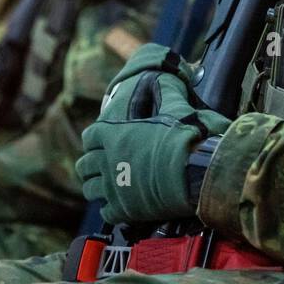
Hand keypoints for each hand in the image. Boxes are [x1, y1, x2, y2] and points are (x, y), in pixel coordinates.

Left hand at [77, 44, 228, 223]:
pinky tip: (123, 206)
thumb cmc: (188, 136)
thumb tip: (180, 70)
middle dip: (93, 165)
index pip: (90, 137)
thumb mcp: (178, 104)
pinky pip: (106, 213)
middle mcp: (108, 160)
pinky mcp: (124, 210)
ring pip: (91, 190)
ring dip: (99, 187)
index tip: (103, 143)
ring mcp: (114, 187)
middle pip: (84, 165)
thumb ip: (169, 89)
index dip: (96, 140)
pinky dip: (112, 210)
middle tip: (106, 167)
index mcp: (114, 134)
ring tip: (111, 188)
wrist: (199, 171)